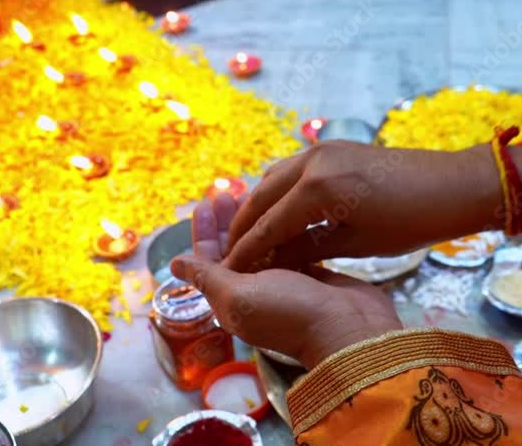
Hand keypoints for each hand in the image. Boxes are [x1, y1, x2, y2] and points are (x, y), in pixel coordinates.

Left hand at [171, 195, 402, 368]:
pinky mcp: (309, 274)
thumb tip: (173, 264)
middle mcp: (253, 292)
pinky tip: (283, 209)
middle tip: (226, 191)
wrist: (348, 328)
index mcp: (231, 299)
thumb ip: (208, 276)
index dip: (204, 231)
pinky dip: (281, 228)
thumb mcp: (238, 295)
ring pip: (260, 246)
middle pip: (232, 249)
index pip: (208, 260)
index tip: (206, 203)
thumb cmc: (289, 313)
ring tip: (252, 194)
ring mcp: (283, 283)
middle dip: (227, 221)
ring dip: (254, 222)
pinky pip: (288, 246)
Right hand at [223, 141, 503, 273]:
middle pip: (260, 197)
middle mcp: (311, 162)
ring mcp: (321, 149)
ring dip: (257, 206)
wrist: (453, 185)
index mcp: (317, 189)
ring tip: (249, 235)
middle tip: (229, 255)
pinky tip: (277, 211)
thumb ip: (306, 248)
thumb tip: (269, 260)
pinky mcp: (331, 147)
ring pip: (272, 179)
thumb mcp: (355, 244)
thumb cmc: (410, 222)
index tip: (228, 272)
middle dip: (242, 227)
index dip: (246, 252)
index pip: (267, 225)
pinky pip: (291, 169)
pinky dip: (277, 191)